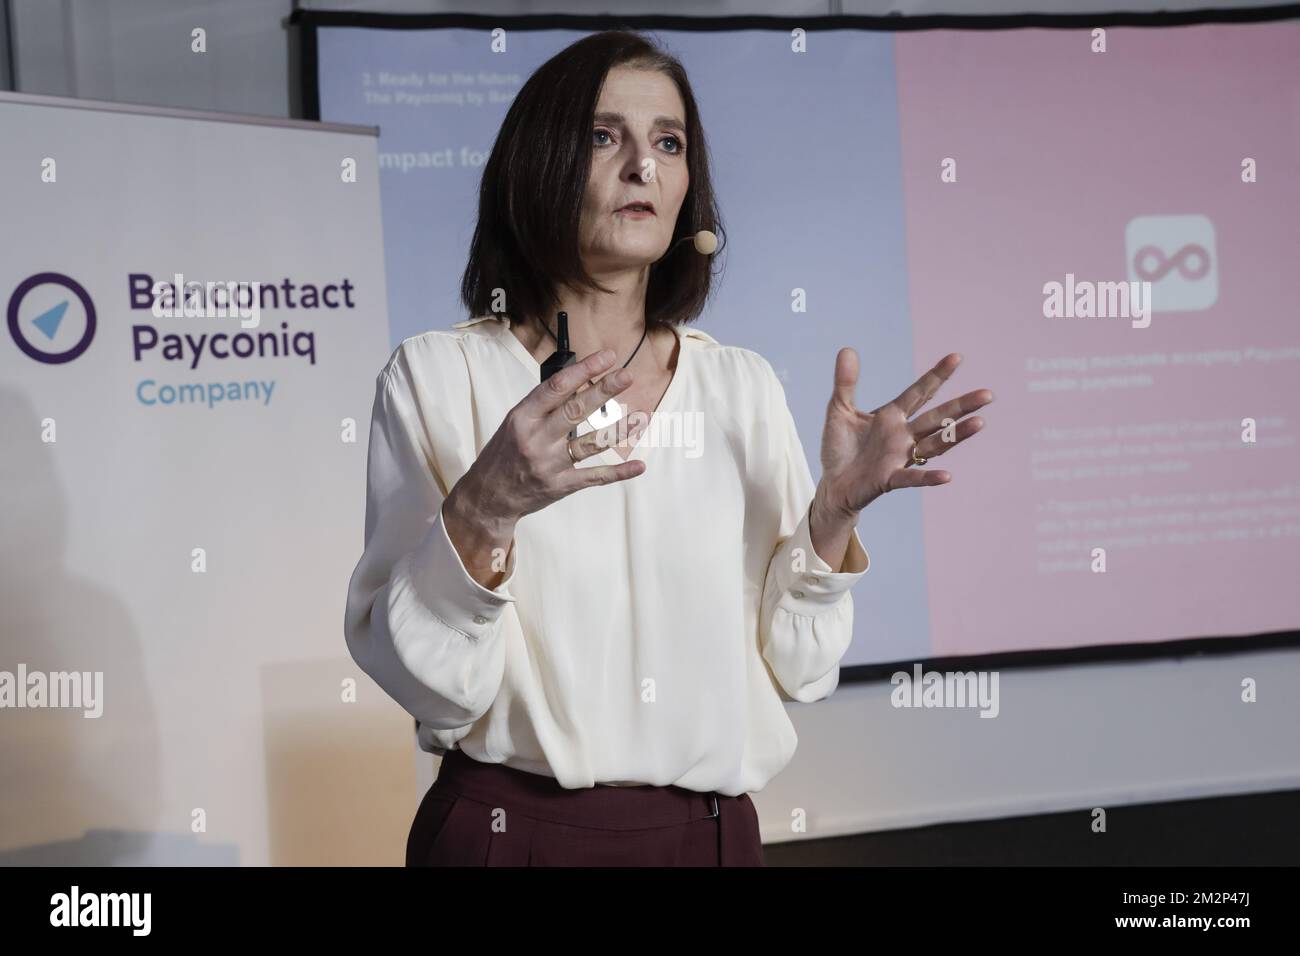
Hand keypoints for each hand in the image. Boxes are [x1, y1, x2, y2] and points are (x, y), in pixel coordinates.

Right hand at [451, 347, 647, 528]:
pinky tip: (638, 465)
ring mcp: (549, 464)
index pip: (556, 387)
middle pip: (576, 410)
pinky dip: (618, 472)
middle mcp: (536, 439)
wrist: (488, 497)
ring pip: (591, 442)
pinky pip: (594, 477)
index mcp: (522, 418)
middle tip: (626, 376)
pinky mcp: (560, 485)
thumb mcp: (515, 423)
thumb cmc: (504, 453)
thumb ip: (543, 405)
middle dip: (604, 390)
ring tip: (642, 416)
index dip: (584, 370)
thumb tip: (580, 381)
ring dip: (619, 429)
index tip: (606, 357)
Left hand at [814, 350, 992, 520]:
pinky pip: (912, 478)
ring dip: (956, 435)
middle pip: (937, 417)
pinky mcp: (889, 479)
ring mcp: (899, 457)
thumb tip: (847, 350)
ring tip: (979, 423)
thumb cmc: (839, 447)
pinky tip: (946, 476)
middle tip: (987, 394)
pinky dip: (928, 478)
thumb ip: (845, 383)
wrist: (831, 484)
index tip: (956, 357)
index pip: (919, 392)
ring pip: (934, 444)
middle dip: (961, 406)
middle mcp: (903, 435)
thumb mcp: (839, 410)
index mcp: (892, 416)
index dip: (937, 376)